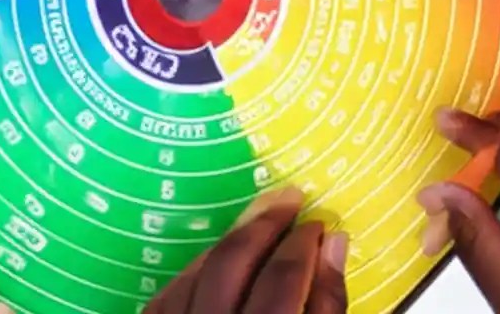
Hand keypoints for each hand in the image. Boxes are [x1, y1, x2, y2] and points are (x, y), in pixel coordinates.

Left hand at [145, 188, 347, 312]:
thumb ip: (328, 306)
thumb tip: (333, 243)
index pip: (283, 279)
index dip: (302, 245)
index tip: (318, 223)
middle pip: (231, 265)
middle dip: (262, 225)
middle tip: (288, 196)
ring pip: (193, 275)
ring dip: (227, 243)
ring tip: (257, 221)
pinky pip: (165, 297)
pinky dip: (193, 272)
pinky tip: (213, 259)